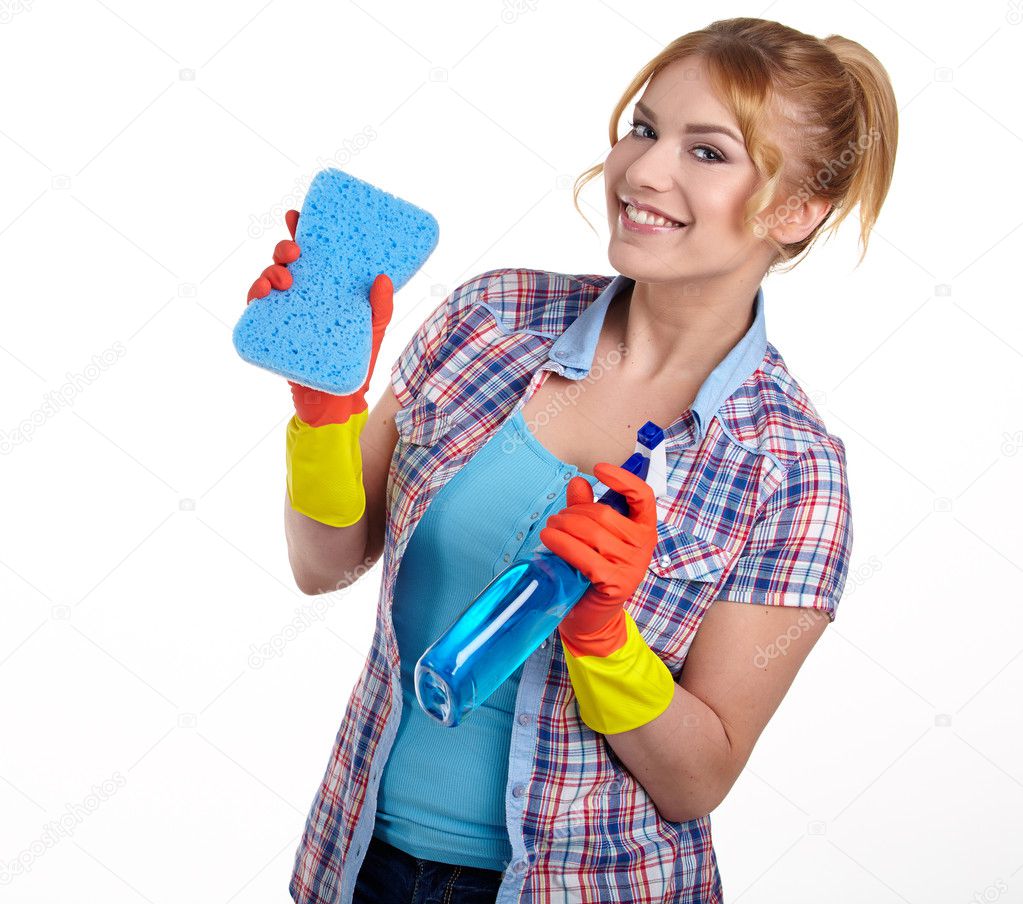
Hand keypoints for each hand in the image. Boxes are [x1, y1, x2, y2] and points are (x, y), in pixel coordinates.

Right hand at [246, 209, 394, 426]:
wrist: (340, 402)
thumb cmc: (357, 361)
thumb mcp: (374, 330)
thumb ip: (381, 308)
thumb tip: (383, 278)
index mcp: (324, 289)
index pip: (311, 254)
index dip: (300, 231)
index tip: (296, 215)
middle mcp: (302, 297)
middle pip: (285, 262)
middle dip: (283, 249)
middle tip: (295, 252)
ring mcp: (286, 313)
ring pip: (267, 281)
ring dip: (269, 272)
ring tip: (285, 278)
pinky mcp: (273, 333)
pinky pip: (256, 311)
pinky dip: (254, 297)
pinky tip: (262, 294)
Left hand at [540, 462, 657, 656]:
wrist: (591, 617)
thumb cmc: (592, 573)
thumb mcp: (592, 537)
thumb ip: (587, 508)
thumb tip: (578, 482)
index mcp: (643, 530)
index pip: (642, 495)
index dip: (622, 478)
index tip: (599, 469)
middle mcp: (643, 547)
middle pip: (604, 513)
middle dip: (573, 512)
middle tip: (556, 520)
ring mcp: (632, 566)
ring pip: (591, 532)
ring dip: (563, 526)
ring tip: (549, 530)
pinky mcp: (616, 584)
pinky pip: (584, 556)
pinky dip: (562, 545)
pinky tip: (549, 540)